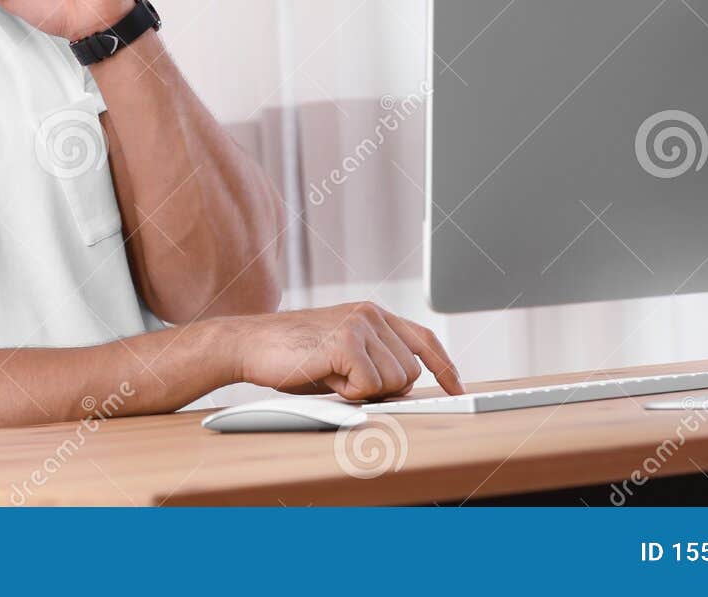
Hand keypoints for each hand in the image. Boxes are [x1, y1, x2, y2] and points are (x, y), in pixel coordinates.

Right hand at [215, 301, 464, 400]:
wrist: (250, 344)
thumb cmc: (293, 355)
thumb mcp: (342, 352)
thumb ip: (374, 359)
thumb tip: (406, 387)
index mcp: (373, 314)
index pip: (425, 338)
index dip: (445, 366)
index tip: (457, 389)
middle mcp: (372, 314)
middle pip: (410, 371)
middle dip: (384, 388)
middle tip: (346, 381)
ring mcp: (360, 325)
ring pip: (394, 381)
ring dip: (364, 391)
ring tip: (331, 374)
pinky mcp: (347, 341)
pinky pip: (370, 386)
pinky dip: (349, 392)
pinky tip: (325, 375)